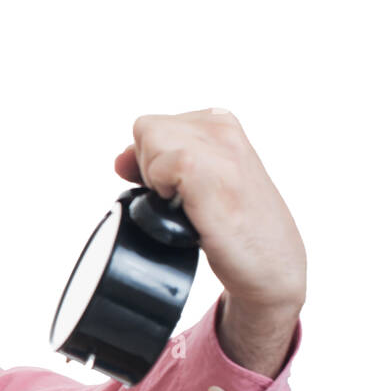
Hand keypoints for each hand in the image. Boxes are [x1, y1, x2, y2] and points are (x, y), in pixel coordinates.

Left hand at [113, 108, 306, 317]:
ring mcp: (220, 148)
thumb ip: (160, 163)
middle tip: (185, 200)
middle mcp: (221, 128)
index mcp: (219, 123)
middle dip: (150, 168)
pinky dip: (162, 192)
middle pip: (145, 130)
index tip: (178, 189)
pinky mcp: (210, 173)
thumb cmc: (235, 228)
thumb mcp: (197, 184)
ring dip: (156, 181)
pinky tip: (190, 211)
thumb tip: (119, 160)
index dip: (151, 163)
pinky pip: (159, 167)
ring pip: (148, 142)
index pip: (151, 126)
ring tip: (189, 206)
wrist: (272, 268)